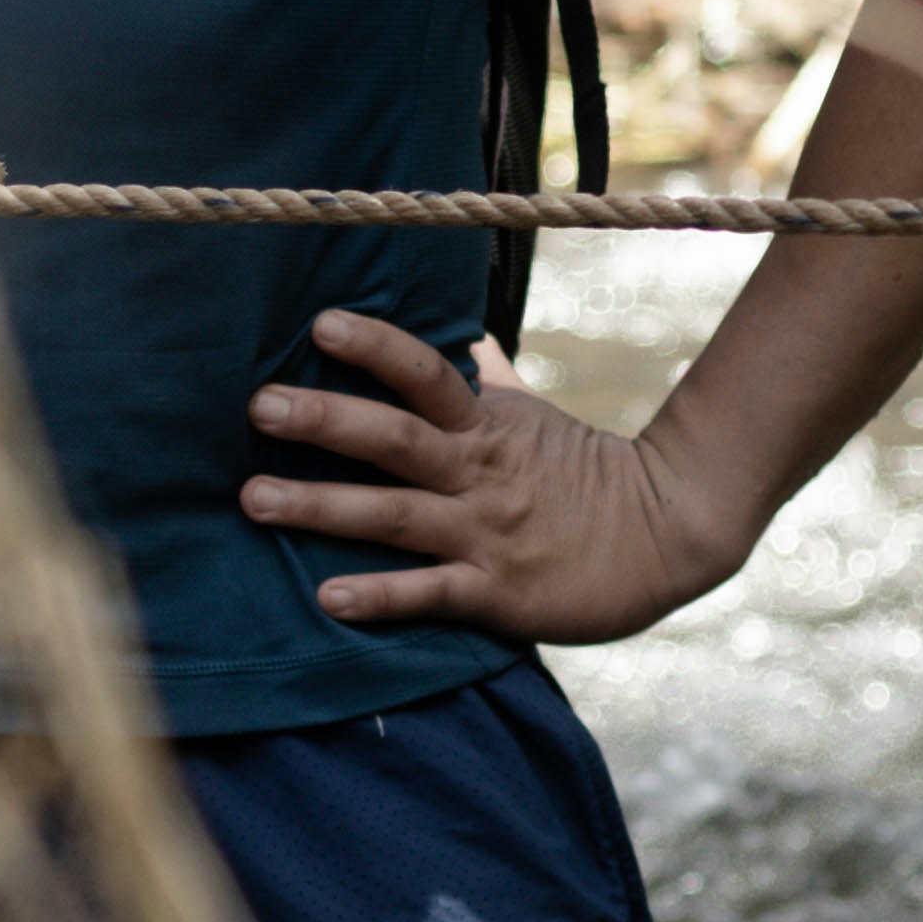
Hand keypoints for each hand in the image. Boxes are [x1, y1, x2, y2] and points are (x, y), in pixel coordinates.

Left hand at [241, 310, 755, 645]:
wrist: (668, 537)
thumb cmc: (589, 474)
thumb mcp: (534, 417)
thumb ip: (490, 379)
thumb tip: (462, 334)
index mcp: (485, 425)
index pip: (424, 372)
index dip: (374, 346)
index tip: (319, 323)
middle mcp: (478, 473)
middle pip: (393, 437)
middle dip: (323, 420)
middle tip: (258, 407)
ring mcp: (484, 532)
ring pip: (393, 514)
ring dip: (322, 506)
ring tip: (255, 500)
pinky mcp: (496, 592)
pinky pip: (429, 592)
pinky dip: (379, 595)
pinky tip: (327, 597)